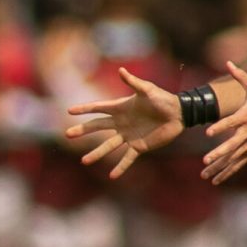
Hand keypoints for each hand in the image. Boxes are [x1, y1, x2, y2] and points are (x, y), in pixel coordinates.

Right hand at [64, 67, 182, 178]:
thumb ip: (133, 82)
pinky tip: (112, 176)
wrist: (178, 114)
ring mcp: (128, 136)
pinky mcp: (138, 146)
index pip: (98, 108)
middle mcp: (121, 123)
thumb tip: (121, 70)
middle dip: (83, 130)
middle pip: (97, 127)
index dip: (84, 109)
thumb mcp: (148, 89)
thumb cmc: (163, 99)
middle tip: (68, 134)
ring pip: (108, 146)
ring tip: (84, 161)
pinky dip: (120, 167)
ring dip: (96, 153)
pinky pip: (127, 158)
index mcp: (120, 108)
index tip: (69, 111)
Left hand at [201, 61, 246, 184]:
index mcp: (246, 116)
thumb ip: (241, 76)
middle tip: (205, 160)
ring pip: (232, 159)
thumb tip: (228, 62)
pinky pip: (238, 164)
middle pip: (231, 145)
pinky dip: (227, 173)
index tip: (208, 133)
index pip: (230, 123)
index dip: (220, 127)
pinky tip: (216, 180)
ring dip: (218, 168)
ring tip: (204, 175)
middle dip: (218, 154)